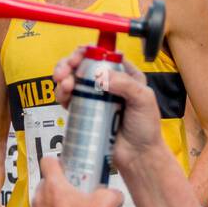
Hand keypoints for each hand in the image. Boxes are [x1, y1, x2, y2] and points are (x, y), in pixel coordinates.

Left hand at [31, 156, 122, 206]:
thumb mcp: (109, 201)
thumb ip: (110, 191)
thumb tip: (114, 193)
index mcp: (55, 186)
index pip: (47, 162)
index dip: (56, 163)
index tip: (63, 168)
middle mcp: (40, 200)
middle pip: (44, 185)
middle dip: (56, 188)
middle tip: (72, 196)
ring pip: (40, 206)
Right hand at [51, 49, 166, 168]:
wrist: (137, 156)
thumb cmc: (145, 128)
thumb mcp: (143, 100)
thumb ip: (126, 84)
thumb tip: (101, 76)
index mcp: (125, 74)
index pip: (104, 54)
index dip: (88, 51)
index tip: (79, 56)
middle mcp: (108, 82)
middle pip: (82, 63)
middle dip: (69, 62)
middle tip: (65, 70)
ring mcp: (94, 97)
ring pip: (72, 78)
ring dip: (63, 76)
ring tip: (65, 84)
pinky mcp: (84, 111)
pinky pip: (68, 97)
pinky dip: (62, 92)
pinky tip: (64, 94)